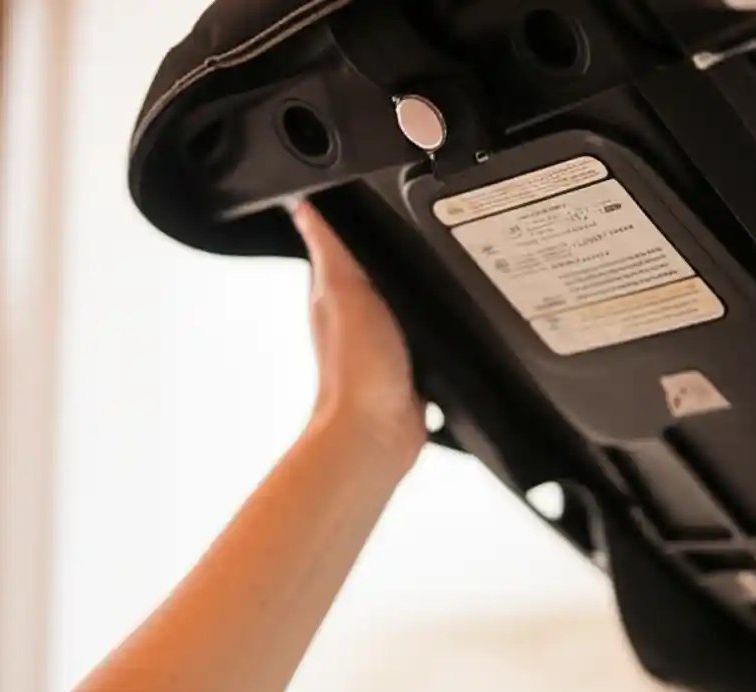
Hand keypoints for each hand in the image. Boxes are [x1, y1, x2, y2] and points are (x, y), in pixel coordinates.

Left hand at [293, 202, 425, 472]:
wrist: (379, 430)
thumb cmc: (357, 369)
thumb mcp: (346, 292)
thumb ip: (332, 250)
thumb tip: (306, 208)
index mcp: (336, 294)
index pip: (343, 248)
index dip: (358, 224)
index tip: (372, 198)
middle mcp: (358, 319)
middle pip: (380, 277)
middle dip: (397, 259)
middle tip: (419, 231)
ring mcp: (386, 347)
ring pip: (405, 308)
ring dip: (419, 296)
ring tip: (440, 272)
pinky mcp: (411, 370)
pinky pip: (426, 341)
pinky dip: (436, 333)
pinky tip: (448, 324)